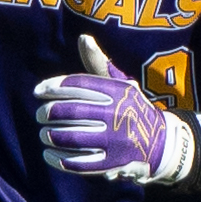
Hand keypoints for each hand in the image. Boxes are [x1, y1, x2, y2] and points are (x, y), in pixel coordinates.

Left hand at [34, 35, 190, 183]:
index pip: (78, 85)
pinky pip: (81, 162)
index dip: (53, 87)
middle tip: (40, 115)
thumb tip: (83, 38)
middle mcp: (118, 115)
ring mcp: (117, 141)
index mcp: (118, 92)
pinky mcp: (114, 163)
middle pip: (72, 111)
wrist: (162, 143)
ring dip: (51, 136)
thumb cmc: (131, 109)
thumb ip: (98, 64)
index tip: (38, 91)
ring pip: (73, 137)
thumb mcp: (120, 84)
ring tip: (43, 133)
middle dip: (49, 113)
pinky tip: (49, 154)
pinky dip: (60, 159)